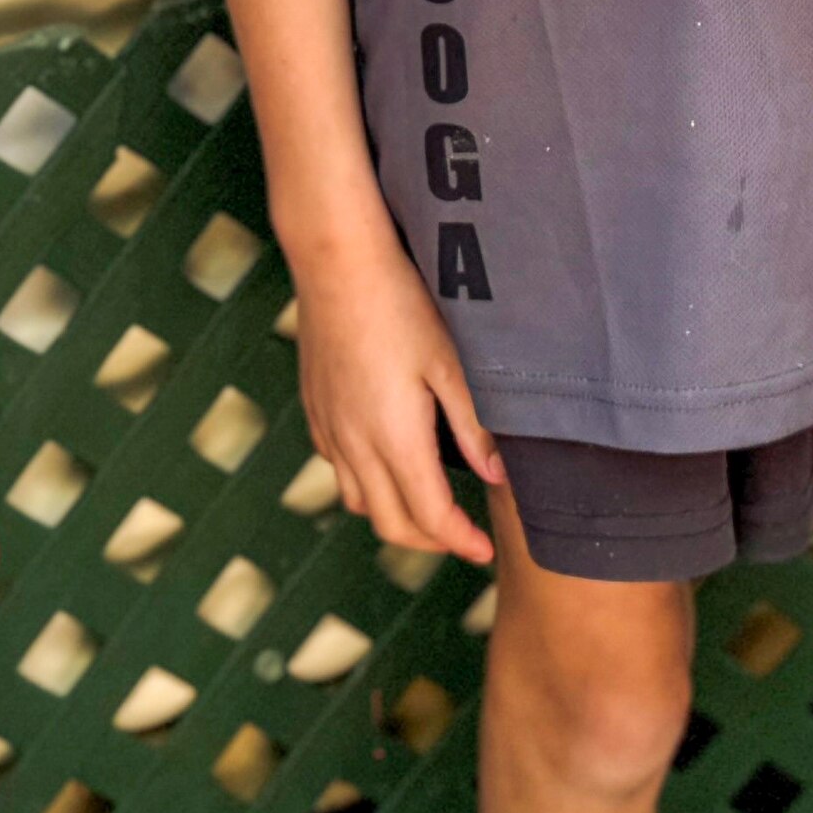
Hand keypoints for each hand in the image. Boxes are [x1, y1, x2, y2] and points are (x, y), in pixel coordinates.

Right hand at [287, 226, 501, 564]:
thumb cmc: (402, 305)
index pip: (430, 516)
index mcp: (394, 438)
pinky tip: (385, 459)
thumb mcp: (451, 363)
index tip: (484, 550)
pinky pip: (337, 467)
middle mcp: (355, 443)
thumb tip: (497, 477)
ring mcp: (329, 427)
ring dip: (395, 515)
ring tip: (428, 506)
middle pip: (391, 523)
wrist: (336, 262)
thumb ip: (473, 427)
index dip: (460, 542)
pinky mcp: (315, 408)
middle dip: (430, 541)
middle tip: (463, 537)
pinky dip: (366, 482)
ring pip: (358, 501)